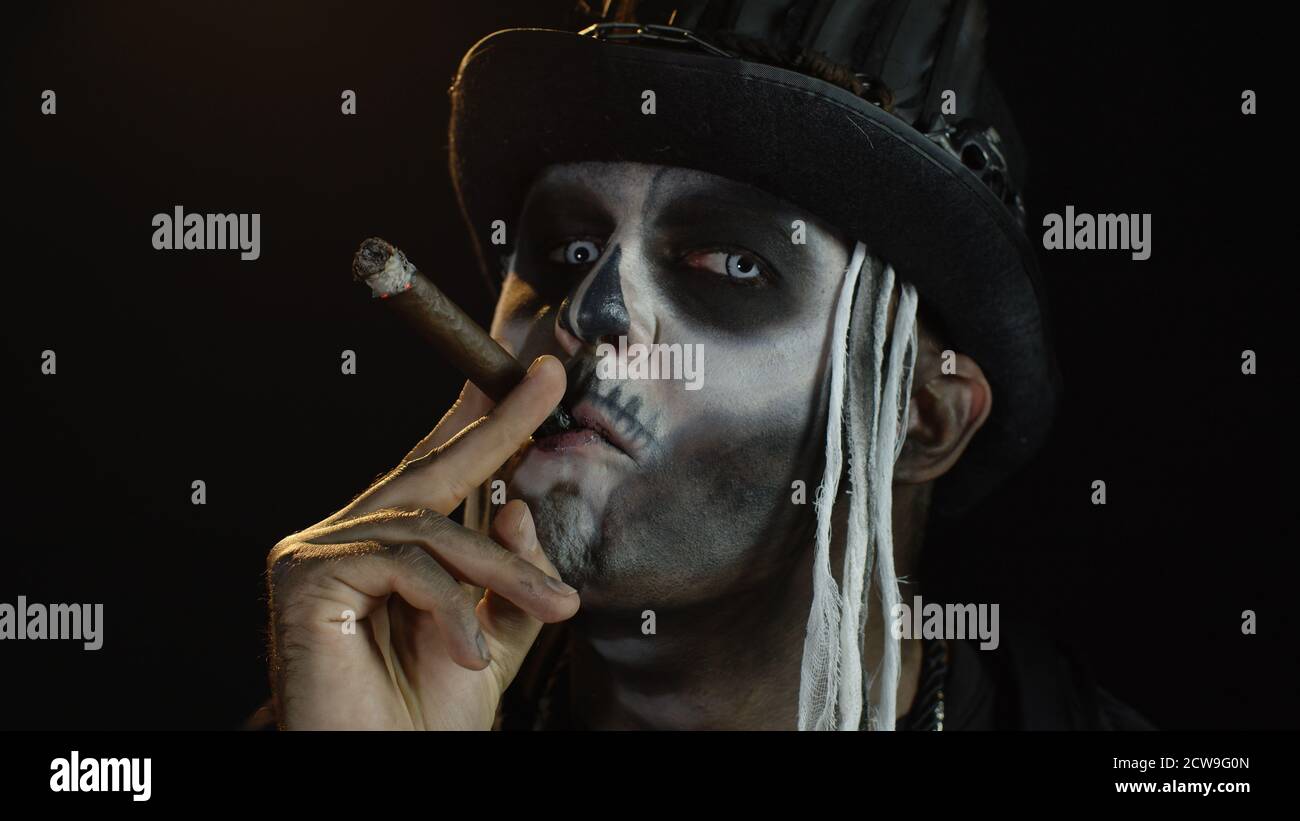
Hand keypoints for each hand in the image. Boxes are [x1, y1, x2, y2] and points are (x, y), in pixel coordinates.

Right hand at [266, 355, 576, 728]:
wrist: (383, 774)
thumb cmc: (424, 718)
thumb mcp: (492, 637)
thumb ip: (509, 578)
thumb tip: (516, 505)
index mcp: (386, 550)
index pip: (437, 473)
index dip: (483, 423)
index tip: (535, 379)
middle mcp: (345, 540)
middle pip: (429, 470)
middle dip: (496, 425)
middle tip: (549, 381)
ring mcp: (318, 554)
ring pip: (431, 528)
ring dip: (502, 570)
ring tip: (550, 607)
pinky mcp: (305, 577)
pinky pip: (403, 562)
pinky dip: (449, 606)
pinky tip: (467, 654)